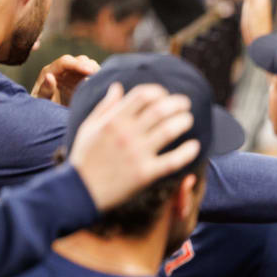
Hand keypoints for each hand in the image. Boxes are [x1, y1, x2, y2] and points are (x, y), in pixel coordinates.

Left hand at [31, 54, 99, 104]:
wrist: (48, 116)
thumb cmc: (42, 108)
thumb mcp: (41, 100)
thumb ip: (45, 89)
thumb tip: (49, 76)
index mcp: (50, 71)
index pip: (65, 62)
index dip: (78, 65)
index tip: (90, 71)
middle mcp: (63, 70)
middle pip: (79, 60)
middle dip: (90, 66)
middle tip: (99, 77)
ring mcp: (73, 75)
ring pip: (88, 66)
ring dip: (96, 71)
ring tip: (100, 81)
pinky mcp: (82, 82)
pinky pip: (93, 76)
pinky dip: (98, 78)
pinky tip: (100, 85)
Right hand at [68, 83, 202, 211]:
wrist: (81, 190)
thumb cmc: (85, 157)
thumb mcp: (89, 127)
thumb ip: (105, 106)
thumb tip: (118, 86)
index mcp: (113, 120)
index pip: (142, 95)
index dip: (158, 91)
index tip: (164, 94)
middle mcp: (126, 134)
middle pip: (159, 109)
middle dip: (177, 103)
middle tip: (185, 104)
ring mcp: (137, 154)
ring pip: (169, 130)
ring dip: (183, 121)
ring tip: (188, 119)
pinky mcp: (146, 173)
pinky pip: (173, 160)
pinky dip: (187, 151)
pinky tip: (195, 146)